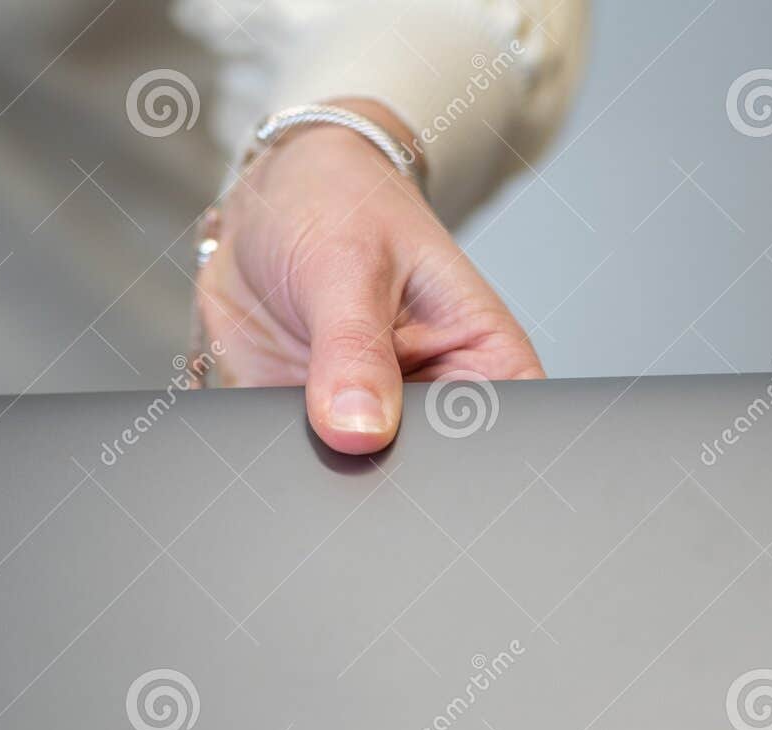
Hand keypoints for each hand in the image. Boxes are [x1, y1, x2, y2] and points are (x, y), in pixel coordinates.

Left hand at [195, 98, 543, 453]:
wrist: (264, 206)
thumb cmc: (336, 205)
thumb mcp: (348, 264)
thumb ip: (354, 349)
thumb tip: (358, 430)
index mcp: (484, 361)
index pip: (507, 435)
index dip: (469, 460)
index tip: (409, 447)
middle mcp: (434, 403)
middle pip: (432, 473)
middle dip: (386, 468)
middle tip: (343, 439)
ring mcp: (373, 426)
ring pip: (363, 482)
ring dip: (329, 468)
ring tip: (301, 422)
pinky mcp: (316, 436)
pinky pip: (301, 468)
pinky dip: (284, 459)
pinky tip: (271, 427)